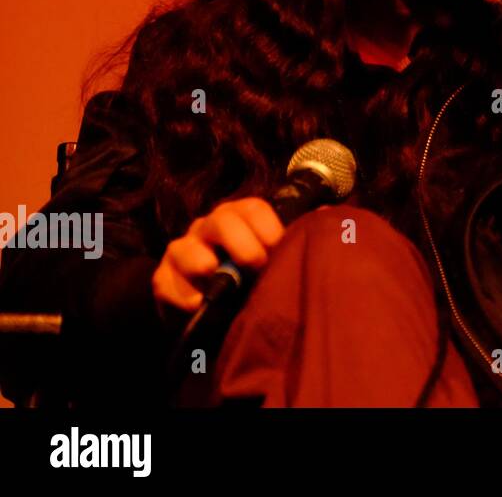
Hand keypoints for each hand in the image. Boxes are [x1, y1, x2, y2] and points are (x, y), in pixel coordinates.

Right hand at [152, 198, 283, 315]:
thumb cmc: (247, 279)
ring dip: (204, 265)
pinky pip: (167, 282)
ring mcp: (182, 250)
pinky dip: (184, 295)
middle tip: (256, 266)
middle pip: (222, 220)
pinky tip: (199, 304)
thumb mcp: (269, 260)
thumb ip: (289, 245)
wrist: (210, 310)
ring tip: (220, 281)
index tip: (279, 250)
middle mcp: (208, 227)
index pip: (253, 209)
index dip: (269, 228)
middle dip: (243, 245)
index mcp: (238, 218)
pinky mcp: (162, 278)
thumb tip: (321, 225)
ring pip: (187, 249)